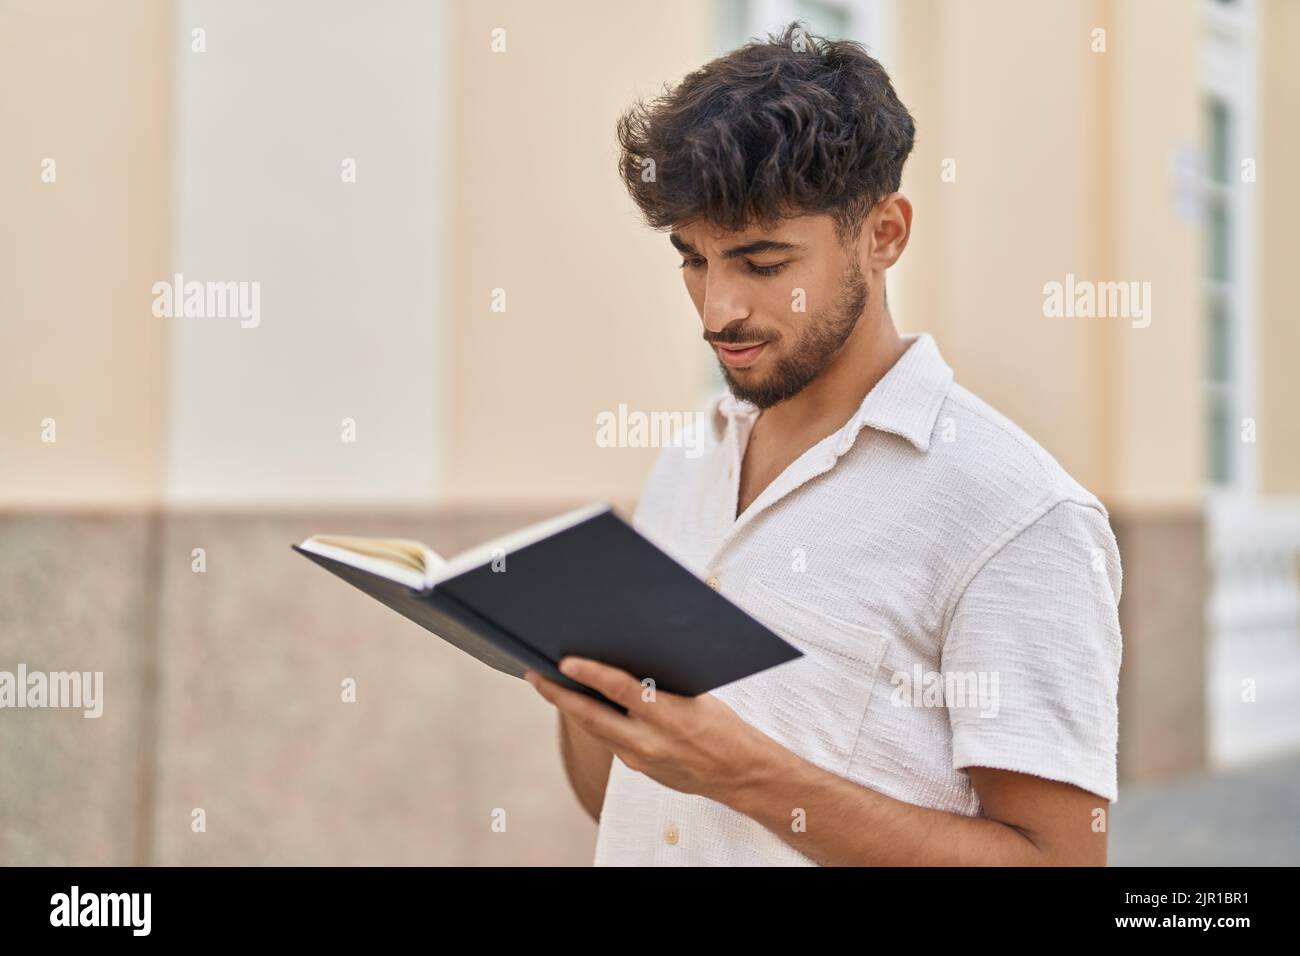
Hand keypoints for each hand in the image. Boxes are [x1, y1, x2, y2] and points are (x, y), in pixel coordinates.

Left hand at [524, 657, 776, 802]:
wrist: (738, 774)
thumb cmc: (723, 727)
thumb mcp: (696, 695)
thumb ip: (658, 683)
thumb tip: (623, 659)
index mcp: (669, 715)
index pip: (621, 689)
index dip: (590, 674)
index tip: (563, 660)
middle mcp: (649, 741)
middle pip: (592, 715)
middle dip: (559, 694)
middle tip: (534, 673)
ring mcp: (639, 759)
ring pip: (595, 729)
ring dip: (570, 706)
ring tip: (547, 683)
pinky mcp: (637, 768)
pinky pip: (608, 739)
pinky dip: (593, 720)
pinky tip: (581, 705)